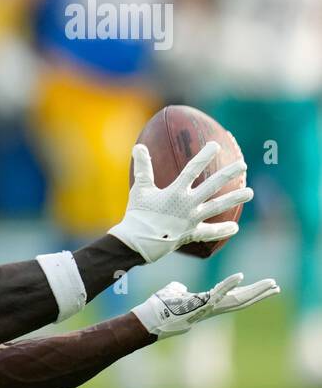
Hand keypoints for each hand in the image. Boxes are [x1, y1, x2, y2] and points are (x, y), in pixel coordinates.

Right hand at [108, 142, 251, 262]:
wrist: (138, 242)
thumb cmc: (137, 214)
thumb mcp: (139, 189)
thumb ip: (143, 167)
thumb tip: (139, 146)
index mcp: (175, 192)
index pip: (192, 169)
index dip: (204, 156)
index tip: (215, 145)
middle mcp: (187, 204)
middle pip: (212, 186)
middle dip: (228, 174)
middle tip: (243, 165)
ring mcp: (191, 219)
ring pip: (217, 207)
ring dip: (234, 199)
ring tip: (250, 192)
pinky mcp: (191, 233)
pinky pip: (209, 232)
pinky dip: (222, 230)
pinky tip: (235, 227)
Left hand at [132, 273, 279, 339]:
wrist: (150, 320)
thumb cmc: (159, 308)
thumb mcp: (173, 294)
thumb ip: (180, 290)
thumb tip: (180, 287)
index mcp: (208, 304)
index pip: (234, 298)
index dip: (249, 292)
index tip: (264, 288)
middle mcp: (211, 308)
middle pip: (241, 300)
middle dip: (260, 294)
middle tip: (276, 286)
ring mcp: (207, 308)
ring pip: (237, 299)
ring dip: (255, 290)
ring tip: (271, 284)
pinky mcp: (200, 305)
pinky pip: (217, 293)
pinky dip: (228, 284)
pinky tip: (240, 275)